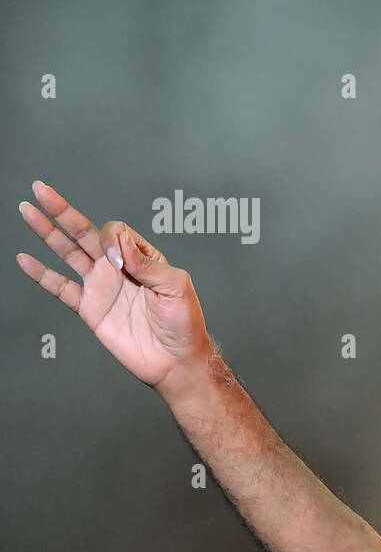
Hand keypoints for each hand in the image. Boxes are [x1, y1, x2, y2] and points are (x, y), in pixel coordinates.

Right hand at [16, 181, 213, 397]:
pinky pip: (60, 287)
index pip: (116, 233)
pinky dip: (41, 274)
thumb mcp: (177, 288)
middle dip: (63, 211)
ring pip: (67, 252)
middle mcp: (118, 268)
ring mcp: (101, 286)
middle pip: (84, 232)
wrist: (175, 361)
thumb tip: (121, 246)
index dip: (112, 240)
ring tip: (28, 212)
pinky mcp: (89, 308)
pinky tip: (25, 260)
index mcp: (142, 258)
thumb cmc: (184, 324)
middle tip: (42, 191)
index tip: (119, 263)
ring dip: (47, 233)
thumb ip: (149, 265)